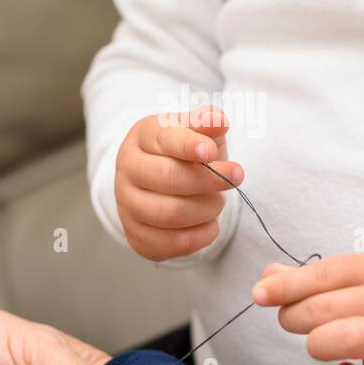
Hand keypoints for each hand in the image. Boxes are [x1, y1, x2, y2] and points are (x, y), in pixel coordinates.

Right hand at [114, 104, 242, 261]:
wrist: (162, 181)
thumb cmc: (184, 152)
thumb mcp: (196, 130)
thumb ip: (207, 123)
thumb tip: (218, 120)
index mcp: (142, 136)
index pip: (165, 139)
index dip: (190, 145)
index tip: (212, 151)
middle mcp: (127, 169)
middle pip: (168, 178)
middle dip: (209, 180)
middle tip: (236, 177)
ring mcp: (127, 204)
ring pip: (171, 214)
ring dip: (207, 209)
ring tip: (218, 201)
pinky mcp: (136, 235)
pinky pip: (171, 243)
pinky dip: (200, 236)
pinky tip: (210, 223)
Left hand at [251, 252, 363, 364]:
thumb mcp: (358, 276)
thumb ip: (312, 277)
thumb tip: (268, 277)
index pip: (322, 273)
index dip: (285, 286)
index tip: (260, 295)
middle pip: (323, 309)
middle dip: (294, 318)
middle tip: (297, 322)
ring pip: (341, 340)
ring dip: (317, 345)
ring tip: (322, 345)